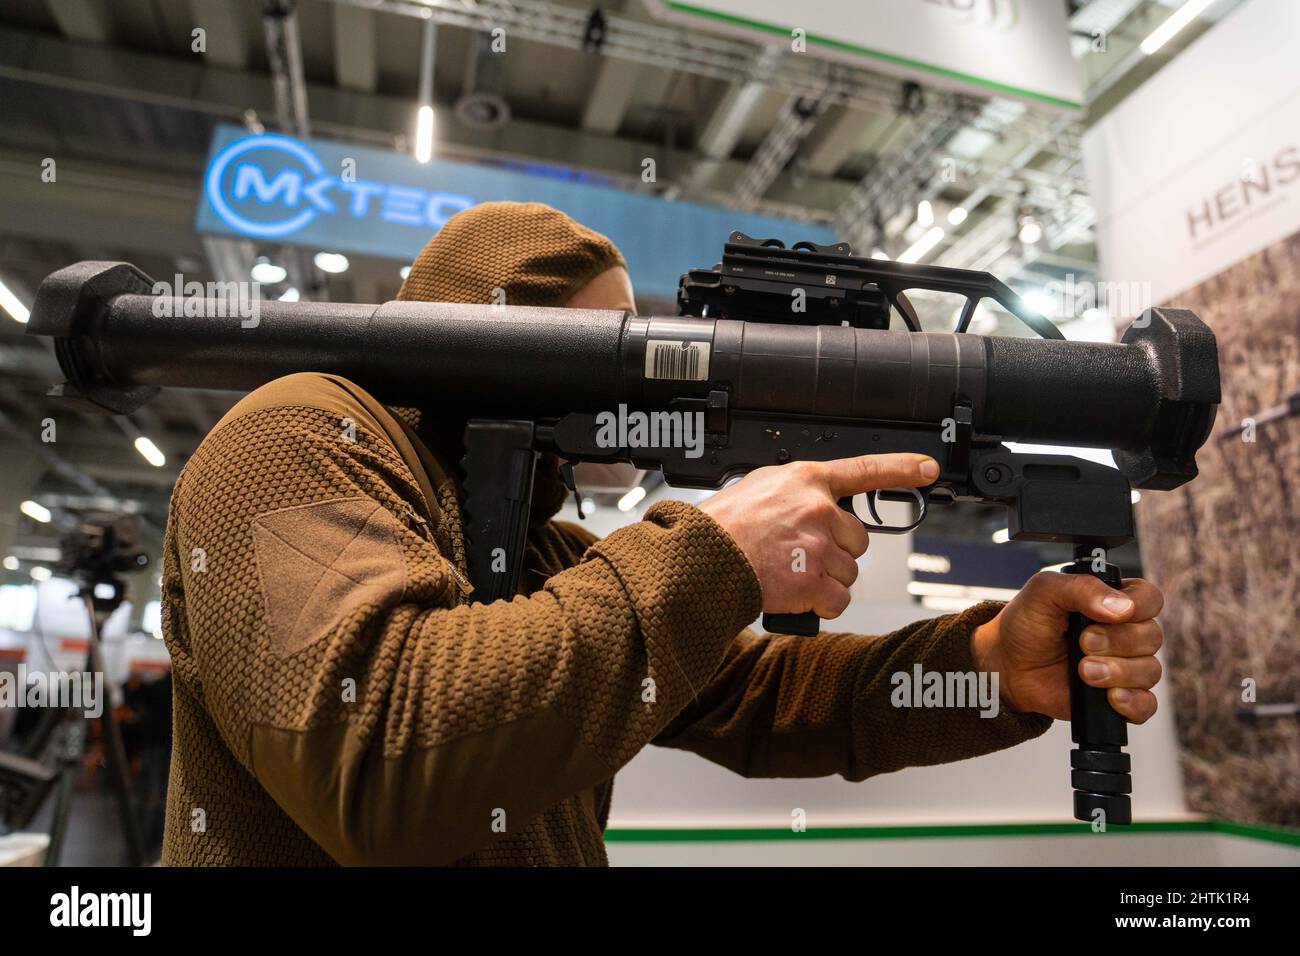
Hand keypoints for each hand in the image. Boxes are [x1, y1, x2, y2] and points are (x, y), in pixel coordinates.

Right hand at [700, 453, 938, 620]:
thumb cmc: (721, 527)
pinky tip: (798, 596)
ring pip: (849, 571)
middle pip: (857, 539)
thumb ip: (794, 492)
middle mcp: (819, 510)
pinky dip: (821, 604)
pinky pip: (838, 599)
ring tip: (790, 574)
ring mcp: (819, 547)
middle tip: (801, 554)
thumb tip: (811, 503)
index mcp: (806, 480)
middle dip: (836, 551)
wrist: (701, 560)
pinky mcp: (815, 582)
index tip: (928, 469)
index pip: (865, 470)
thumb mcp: (758, 488)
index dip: (902, 469)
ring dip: (826, 579)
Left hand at [971, 572, 1163, 722]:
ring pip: (1149, 671)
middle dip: (1118, 641)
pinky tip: (1110, 697)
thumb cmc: (1026, 623)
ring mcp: (1124, 666)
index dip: (1139, 606)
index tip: (1111, 614)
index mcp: (1113, 601)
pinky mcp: (1117, 697)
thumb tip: (1121, 606)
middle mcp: (1125, 633)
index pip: (1150, 599)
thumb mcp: (1044, 591)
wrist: (1007, 664)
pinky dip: (1133, 703)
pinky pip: (1146, 705)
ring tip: (1083, 671)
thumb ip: (1080, 588)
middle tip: (1083, 642)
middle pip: (1151, 636)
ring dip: (1118, 672)